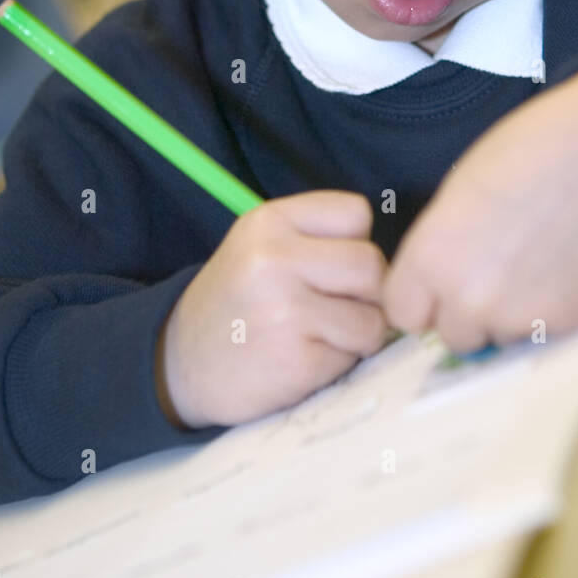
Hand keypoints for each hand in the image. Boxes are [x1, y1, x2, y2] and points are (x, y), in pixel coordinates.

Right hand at [156, 190, 388, 428]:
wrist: (180, 365)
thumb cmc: (237, 303)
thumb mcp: (261, 246)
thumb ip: (318, 240)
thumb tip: (396, 263)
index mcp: (269, 221)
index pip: (356, 213)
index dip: (354, 243)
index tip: (331, 267)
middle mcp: (274, 258)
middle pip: (372, 265)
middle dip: (366, 294)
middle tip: (333, 309)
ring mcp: (284, 310)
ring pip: (373, 318)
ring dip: (358, 335)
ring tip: (318, 336)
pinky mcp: (296, 359)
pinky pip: (353, 357)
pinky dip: (339, 363)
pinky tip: (303, 360)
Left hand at [382, 66, 577, 350]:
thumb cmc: (535, 147)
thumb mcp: (462, 188)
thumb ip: (442, 247)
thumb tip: (438, 285)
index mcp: (433, 257)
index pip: (404, 313)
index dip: (424, 297)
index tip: (442, 283)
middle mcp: (470, 296)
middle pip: (452, 334)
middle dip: (468, 309)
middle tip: (498, 267)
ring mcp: (521, 315)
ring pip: (500, 336)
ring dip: (510, 312)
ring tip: (537, 261)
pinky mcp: (569, 323)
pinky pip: (544, 333)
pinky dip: (551, 308)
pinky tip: (566, 264)